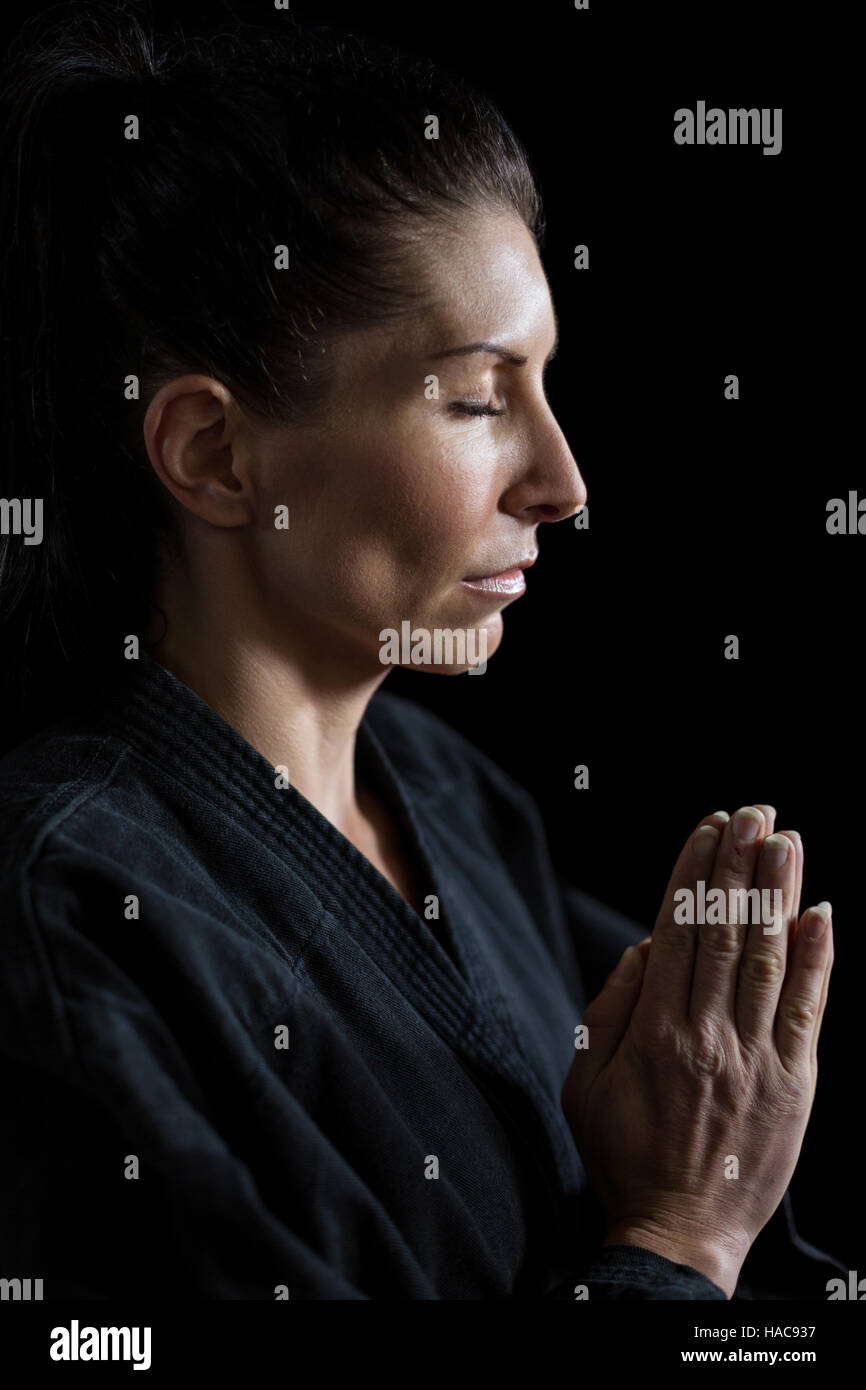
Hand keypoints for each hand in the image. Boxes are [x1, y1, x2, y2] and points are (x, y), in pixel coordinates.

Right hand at [561, 806, 833, 1296]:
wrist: (679, 1234)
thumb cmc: (622, 1158)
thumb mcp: (583, 1085)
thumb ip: (607, 1011)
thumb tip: (643, 951)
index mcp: (653, 1032)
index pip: (677, 930)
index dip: (692, 872)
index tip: (706, 826)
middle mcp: (707, 1036)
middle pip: (725, 932)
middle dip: (738, 865)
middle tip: (752, 813)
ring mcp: (756, 1059)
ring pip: (768, 959)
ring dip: (777, 894)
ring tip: (784, 841)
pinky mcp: (794, 1084)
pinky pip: (808, 1011)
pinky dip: (816, 959)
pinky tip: (821, 914)